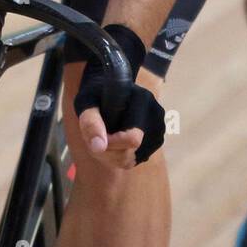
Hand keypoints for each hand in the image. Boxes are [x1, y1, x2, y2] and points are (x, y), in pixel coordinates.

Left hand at [72, 23, 166, 168]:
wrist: (110, 88)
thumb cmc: (96, 93)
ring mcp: (159, 129)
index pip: (133, 139)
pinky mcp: (156, 139)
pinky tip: (113, 141)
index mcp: (143, 101)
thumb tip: (98, 147)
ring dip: (112, 156)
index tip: (94, 138)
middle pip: (131, 153)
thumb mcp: (86, 103)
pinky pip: (136, 159)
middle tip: (94, 139)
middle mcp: (156, 116)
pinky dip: (121, 156)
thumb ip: (91, 123)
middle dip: (108, 153)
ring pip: (133, 159)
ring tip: (103, 137)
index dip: (111, 145)